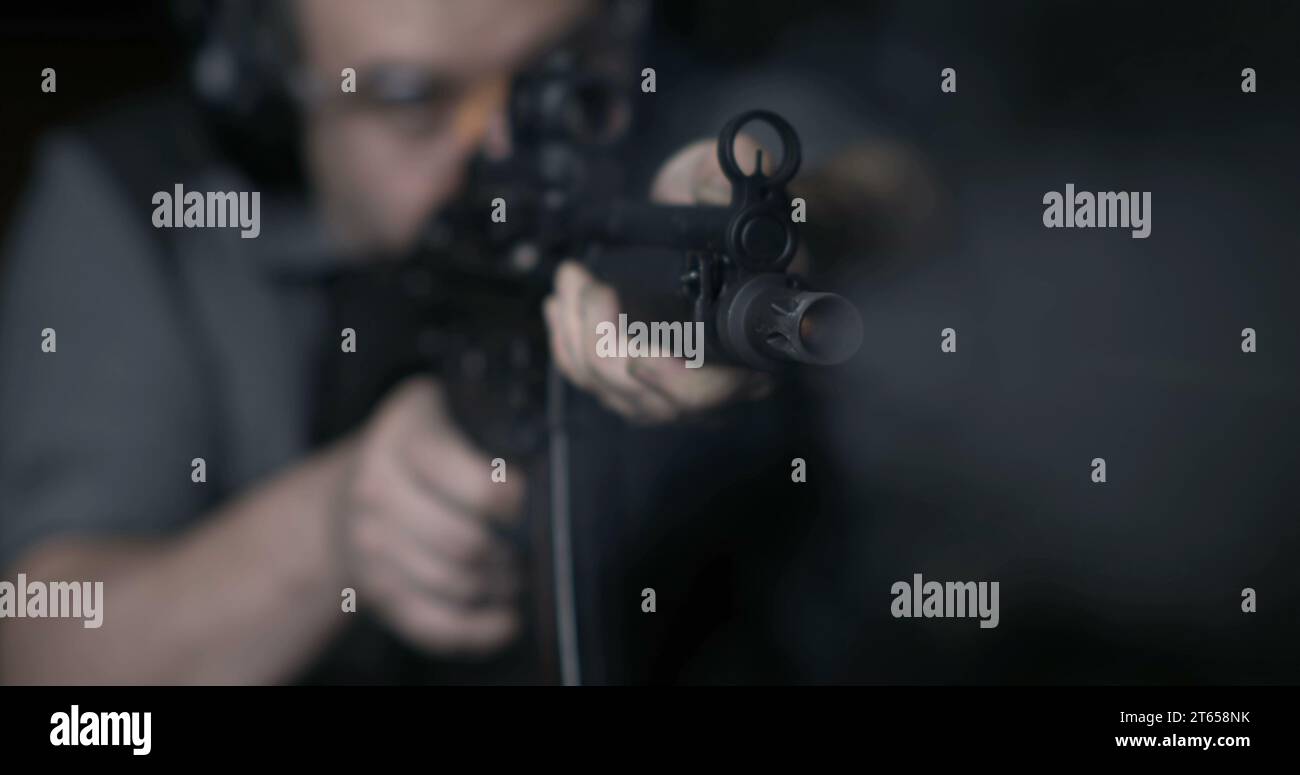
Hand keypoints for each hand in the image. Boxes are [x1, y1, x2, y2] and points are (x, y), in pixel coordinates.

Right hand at [337, 376, 523, 655]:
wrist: (352, 486)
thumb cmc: (425, 443)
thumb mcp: (448, 409)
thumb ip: (490, 427)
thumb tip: (552, 467)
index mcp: (406, 437)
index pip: (477, 486)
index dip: (517, 503)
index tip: (533, 501)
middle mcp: (376, 489)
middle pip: (465, 542)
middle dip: (509, 551)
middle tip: (531, 545)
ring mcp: (370, 544)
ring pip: (453, 583)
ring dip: (498, 585)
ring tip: (517, 571)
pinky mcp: (373, 587)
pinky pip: (431, 624)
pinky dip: (477, 631)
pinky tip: (508, 622)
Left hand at [541, 138, 773, 423]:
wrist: (708, 210)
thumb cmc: (722, 198)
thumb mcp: (722, 172)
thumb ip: (727, 173)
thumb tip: (727, 170)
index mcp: (752, 335)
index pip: (720, 385)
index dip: (677, 380)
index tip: (641, 357)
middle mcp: (719, 372)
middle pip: (655, 401)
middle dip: (606, 346)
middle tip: (592, 289)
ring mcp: (676, 379)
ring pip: (618, 394)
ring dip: (579, 339)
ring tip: (572, 282)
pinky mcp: (641, 374)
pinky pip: (597, 384)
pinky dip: (569, 349)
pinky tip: (560, 310)